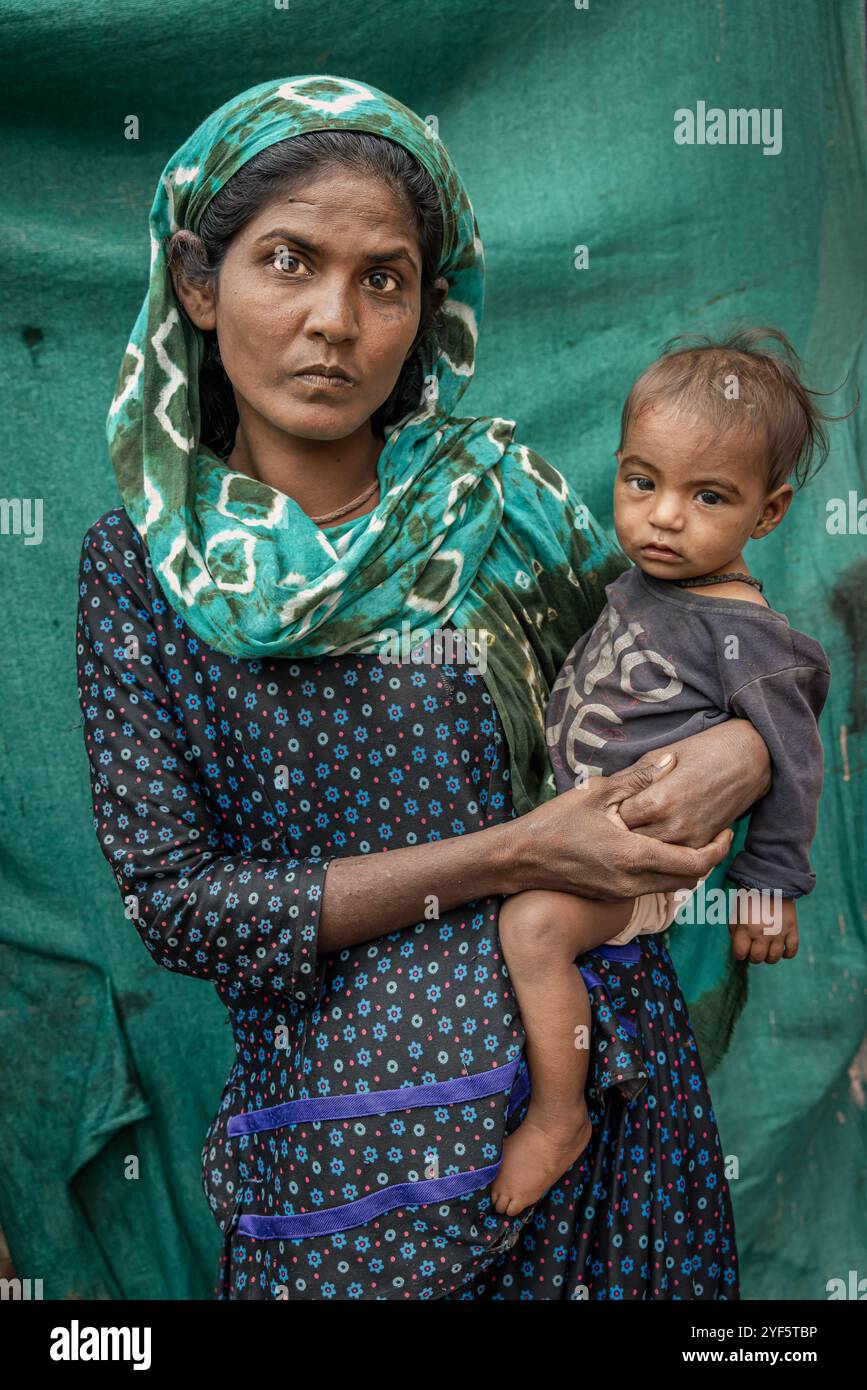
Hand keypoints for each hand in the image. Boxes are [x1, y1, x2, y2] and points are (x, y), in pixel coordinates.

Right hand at [511, 753, 732, 901]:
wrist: (521, 859)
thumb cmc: (555, 822)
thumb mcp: (596, 793)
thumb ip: (637, 779)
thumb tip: (671, 762)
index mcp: (634, 856)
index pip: (694, 863)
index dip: (718, 850)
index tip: (726, 831)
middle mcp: (633, 882)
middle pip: (690, 879)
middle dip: (709, 859)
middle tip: (717, 834)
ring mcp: (622, 893)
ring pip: (672, 886)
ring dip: (688, 867)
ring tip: (693, 838)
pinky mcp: (612, 895)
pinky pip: (652, 887)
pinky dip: (666, 871)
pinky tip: (661, 847)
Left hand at [616, 718, 770, 847]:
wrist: (746, 760)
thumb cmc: (701, 751)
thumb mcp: (660, 756)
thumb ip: (633, 777)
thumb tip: (606, 789)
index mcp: (656, 801)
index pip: (619, 818)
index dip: (613, 811)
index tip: (611, 805)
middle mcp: (671, 825)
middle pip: (632, 840)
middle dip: (623, 830)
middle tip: (622, 819)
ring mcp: (688, 838)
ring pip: (652, 853)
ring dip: (642, 842)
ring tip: (639, 827)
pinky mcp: (702, 844)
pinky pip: (674, 856)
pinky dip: (664, 849)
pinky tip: (659, 835)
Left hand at [729, 892, 798, 962]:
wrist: (772, 880)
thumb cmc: (750, 896)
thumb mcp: (736, 911)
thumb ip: (734, 929)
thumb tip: (737, 945)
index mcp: (746, 927)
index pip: (740, 953)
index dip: (739, 953)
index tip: (741, 950)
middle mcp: (762, 933)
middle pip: (757, 958)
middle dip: (753, 956)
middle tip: (754, 949)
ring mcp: (779, 933)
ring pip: (774, 958)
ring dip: (769, 957)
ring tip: (767, 949)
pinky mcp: (792, 930)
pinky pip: (792, 950)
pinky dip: (787, 954)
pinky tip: (782, 950)